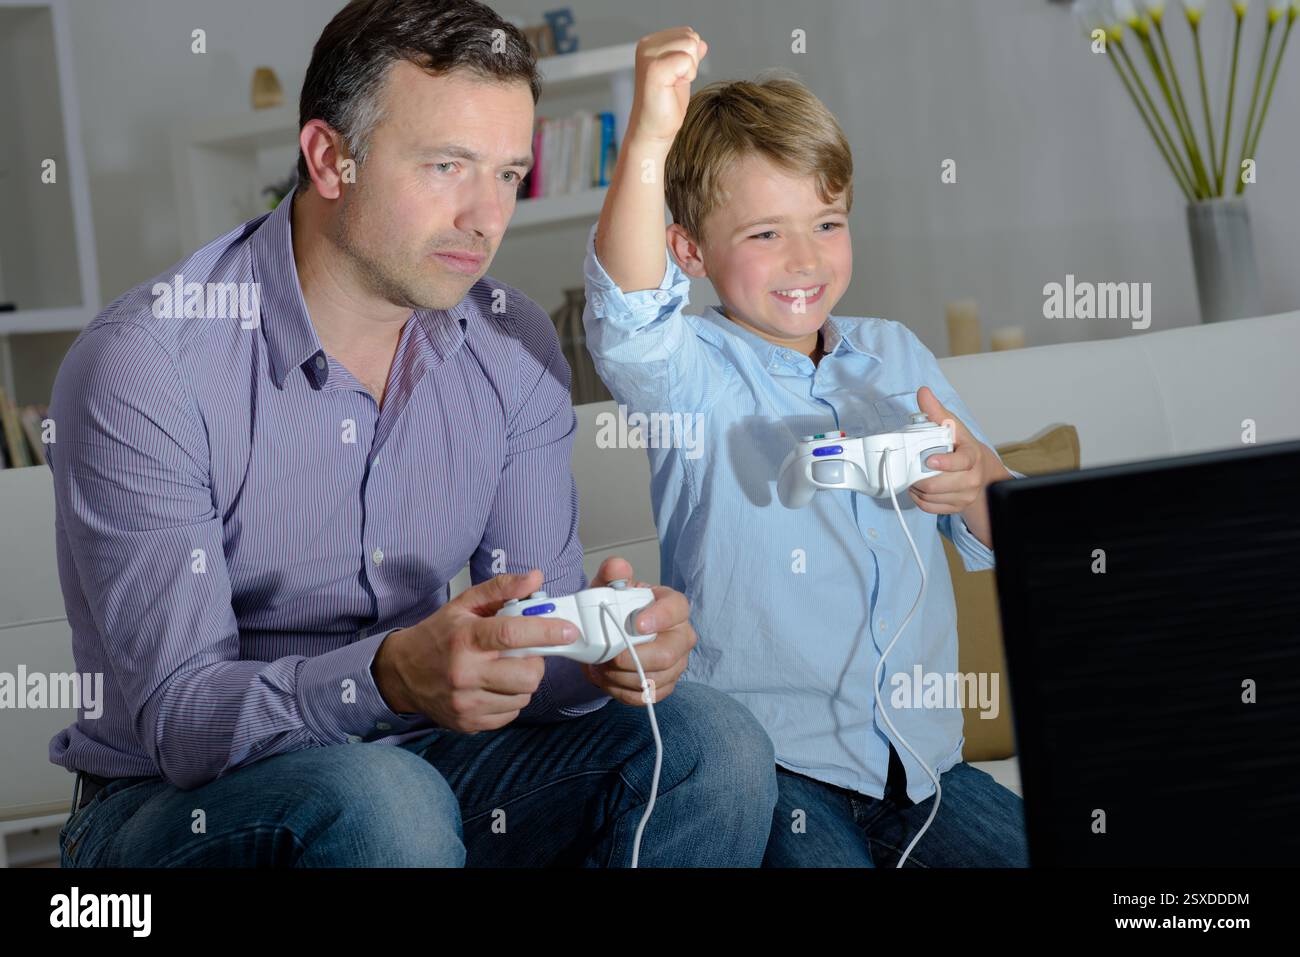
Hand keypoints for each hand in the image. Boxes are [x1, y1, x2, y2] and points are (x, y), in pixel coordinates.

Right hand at [371, 570, 579, 732]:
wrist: (401, 674)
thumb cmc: (437, 635)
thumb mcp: (464, 604)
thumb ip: (501, 589)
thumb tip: (536, 578)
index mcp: (465, 638)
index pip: (513, 634)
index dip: (547, 632)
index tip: (568, 631)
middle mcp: (465, 673)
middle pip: (527, 674)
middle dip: (537, 662)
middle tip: (527, 654)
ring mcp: (467, 702)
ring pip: (523, 696)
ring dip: (524, 681)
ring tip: (507, 668)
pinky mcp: (469, 722)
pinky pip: (510, 713)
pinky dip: (511, 699)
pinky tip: (496, 686)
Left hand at [581, 556, 695, 706]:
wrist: (609, 635)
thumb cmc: (615, 609)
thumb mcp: (608, 587)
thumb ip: (611, 574)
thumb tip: (617, 568)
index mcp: (672, 607)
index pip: (677, 609)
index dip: (660, 617)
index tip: (637, 624)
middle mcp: (681, 636)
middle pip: (668, 654)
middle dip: (635, 658)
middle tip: (609, 656)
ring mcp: (675, 664)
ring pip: (654, 679)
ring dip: (621, 676)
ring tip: (600, 666)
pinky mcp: (664, 686)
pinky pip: (645, 696)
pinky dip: (621, 690)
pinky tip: (606, 678)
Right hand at [629, 27, 708, 144]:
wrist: (653, 131)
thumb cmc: (665, 107)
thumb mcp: (682, 75)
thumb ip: (689, 56)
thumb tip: (701, 42)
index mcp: (650, 43)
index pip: (688, 33)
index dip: (690, 58)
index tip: (673, 78)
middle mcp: (646, 45)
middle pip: (690, 37)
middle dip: (691, 62)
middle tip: (674, 83)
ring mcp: (648, 55)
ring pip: (690, 46)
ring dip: (689, 70)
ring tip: (672, 85)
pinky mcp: (654, 69)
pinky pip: (687, 61)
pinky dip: (686, 77)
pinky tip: (671, 88)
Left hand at [907, 386, 1011, 514]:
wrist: (979, 471)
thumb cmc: (961, 446)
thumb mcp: (952, 426)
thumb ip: (936, 411)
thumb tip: (924, 393)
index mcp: (972, 455)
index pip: (962, 461)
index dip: (946, 463)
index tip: (929, 460)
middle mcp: (972, 477)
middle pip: (939, 483)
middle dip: (918, 476)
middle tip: (910, 468)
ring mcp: (966, 494)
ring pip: (932, 497)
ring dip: (917, 488)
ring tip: (914, 476)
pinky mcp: (957, 507)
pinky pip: (931, 507)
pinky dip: (920, 499)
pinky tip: (918, 488)